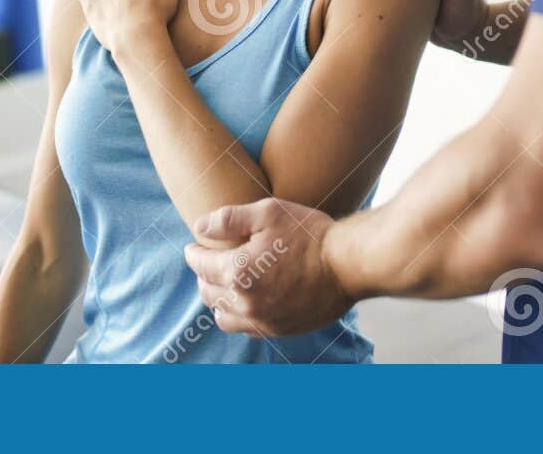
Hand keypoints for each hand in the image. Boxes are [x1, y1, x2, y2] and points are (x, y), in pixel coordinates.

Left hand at [182, 198, 351, 336]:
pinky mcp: (279, 330)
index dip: (195, 252)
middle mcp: (245, 301)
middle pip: (208, 292)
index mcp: (238, 270)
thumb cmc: (310, 234)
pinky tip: (245, 302)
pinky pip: (245, 328)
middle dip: (204, 275)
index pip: (200, 265)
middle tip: (208, 262)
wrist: (348, 265)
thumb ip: (229, 219)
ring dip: (217, 299)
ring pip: (223, 316)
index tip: (195, 246)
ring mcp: (262, 319)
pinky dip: (237, 315)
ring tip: (224, 285)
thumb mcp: (269, 212)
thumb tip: (199, 227)